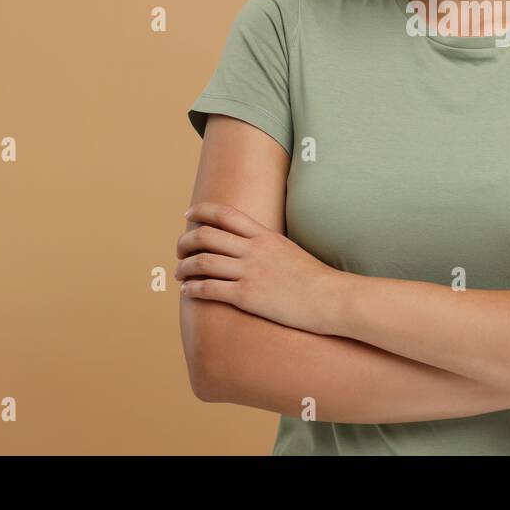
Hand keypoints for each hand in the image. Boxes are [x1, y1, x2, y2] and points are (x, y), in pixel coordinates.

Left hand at [176, 201, 343, 334]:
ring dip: (183, 267)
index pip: (224, 213)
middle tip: (179, 250)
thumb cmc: (314, 278)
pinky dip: (192, 289)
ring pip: (202, 262)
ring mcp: (249, 272)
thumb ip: (267, 245)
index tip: (189, 214)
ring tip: (179, 274)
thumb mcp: (289, 250)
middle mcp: (253, 250)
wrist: (330, 298)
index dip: (201, 211)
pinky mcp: (247, 296)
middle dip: (185, 241)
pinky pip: (209, 289)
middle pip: (206, 236)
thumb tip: (252, 245)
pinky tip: (188, 292)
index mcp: (264, 235)